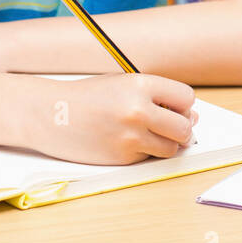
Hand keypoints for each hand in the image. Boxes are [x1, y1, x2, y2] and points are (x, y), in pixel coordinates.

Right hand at [20, 72, 198, 164]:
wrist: (49, 114)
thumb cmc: (87, 97)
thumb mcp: (123, 84)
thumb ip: (157, 97)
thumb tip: (192, 117)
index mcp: (141, 84)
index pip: (186, 98)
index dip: (182, 105)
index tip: (173, 108)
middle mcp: (139, 110)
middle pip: (184, 128)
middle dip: (180, 129)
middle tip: (167, 127)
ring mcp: (131, 136)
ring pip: (171, 148)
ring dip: (165, 144)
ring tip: (145, 134)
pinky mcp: (122, 157)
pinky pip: (148, 158)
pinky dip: (143, 153)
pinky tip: (124, 141)